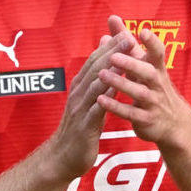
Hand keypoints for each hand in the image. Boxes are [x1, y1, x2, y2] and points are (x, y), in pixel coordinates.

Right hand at [43, 29, 130, 184]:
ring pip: (96, 84)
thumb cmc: (79, 130)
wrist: (63, 157)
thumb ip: (96, 85)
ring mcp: (80, 108)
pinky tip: (117, 88)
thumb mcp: (88, 104)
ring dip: (111, 69)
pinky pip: (96, 108)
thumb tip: (104, 67)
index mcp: (81, 88)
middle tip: (128, 36)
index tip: (124, 32)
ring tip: (125, 59)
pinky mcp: (85, 125)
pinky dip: (106, 97)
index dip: (109, 47)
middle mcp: (78, 94)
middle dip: (112, 51)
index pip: (95, 62)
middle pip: (95, 68)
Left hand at [95, 16, 190, 152]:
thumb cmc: (153, 88)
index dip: (152, 43)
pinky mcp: (147, 120)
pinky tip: (100, 100)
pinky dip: (116, 106)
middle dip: (132, 64)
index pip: (158, 53)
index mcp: (156, 69)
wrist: (174, 124)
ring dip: (121, 84)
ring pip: (139, 93)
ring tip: (102, 75)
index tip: (143, 32)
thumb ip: (125, 42)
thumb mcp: (142, 64)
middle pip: (148, 72)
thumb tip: (112, 18)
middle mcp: (157, 84)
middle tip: (114, 56)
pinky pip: (131, 113)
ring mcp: (154, 103)